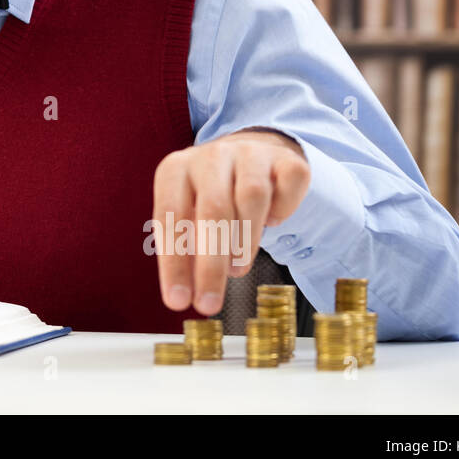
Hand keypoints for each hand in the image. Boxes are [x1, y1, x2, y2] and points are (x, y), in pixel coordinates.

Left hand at [151, 127, 309, 315]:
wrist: (251, 155)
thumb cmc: (212, 197)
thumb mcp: (189, 217)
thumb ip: (186, 251)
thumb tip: (184, 295)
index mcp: (176, 169)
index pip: (170, 217)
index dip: (173, 263)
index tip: (179, 301)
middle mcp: (211, 156)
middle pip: (213, 210)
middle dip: (211, 265)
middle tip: (209, 304)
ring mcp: (250, 154)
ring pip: (252, 198)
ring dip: (245, 242)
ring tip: (237, 268)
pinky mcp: (285, 160)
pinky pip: (288, 188)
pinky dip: (283, 211)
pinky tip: (273, 223)